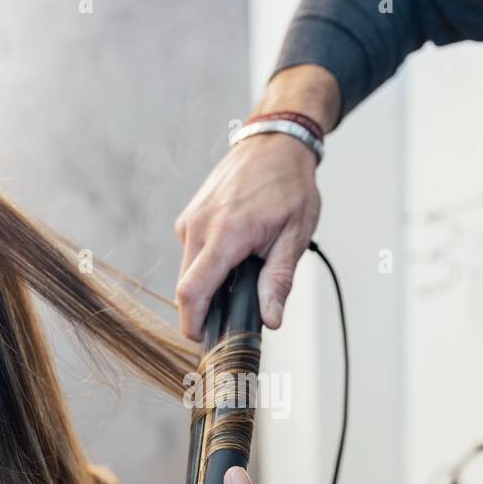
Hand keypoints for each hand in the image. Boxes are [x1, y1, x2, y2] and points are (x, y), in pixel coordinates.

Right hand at [173, 64, 338, 339]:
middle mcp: (199, 227)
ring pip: (189, 271)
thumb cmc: (289, 185)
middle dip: (205, 310)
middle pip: (187, 288)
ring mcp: (191, 220)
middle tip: (235, 316)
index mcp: (225, 234)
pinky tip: (235, 256)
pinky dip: (208, 266)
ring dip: (209, 286)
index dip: (192, 324)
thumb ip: (279, 280)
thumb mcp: (295, 235)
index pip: (192, 292)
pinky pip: (192, 254)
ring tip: (243, 277)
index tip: (205, 341)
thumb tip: (270, 320)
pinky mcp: (190, 217)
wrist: (275, 142)